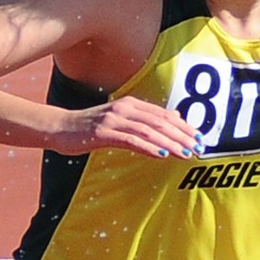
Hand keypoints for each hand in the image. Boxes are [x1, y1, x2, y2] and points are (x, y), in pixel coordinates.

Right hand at [53, 94, 200, 159]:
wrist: (60, 128)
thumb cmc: (90, 127)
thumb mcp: (120, 120)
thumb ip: (145, 119)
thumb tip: (173, 117)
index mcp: (131, 104)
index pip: (164, 115)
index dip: (184, 127)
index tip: (200, 139)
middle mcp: (125, 108)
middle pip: (160, 122)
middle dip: (182, 136)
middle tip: (198, 148)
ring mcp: (114, 120)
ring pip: (149, 131)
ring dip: (170, 143)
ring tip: (185, 153)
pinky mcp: (103, 133)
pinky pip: (131, 140)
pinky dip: (148, 147)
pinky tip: (161, 155)